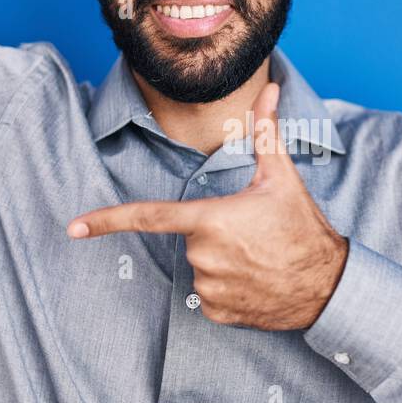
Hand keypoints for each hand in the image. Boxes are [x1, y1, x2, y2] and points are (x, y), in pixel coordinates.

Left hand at [67, 82, 349, 330]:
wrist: (328, 286)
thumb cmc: (302, 229)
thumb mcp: (282, 177)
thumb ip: (266, 132)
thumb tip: (271, 89)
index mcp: (210, 220)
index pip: (149, 216)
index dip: (107, 221)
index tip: (74, 227)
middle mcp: (202, 256)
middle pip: (189, 238)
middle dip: (213, 233)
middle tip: (253, 235)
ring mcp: (208, 288)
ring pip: (199, 267)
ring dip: (222, 262)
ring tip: (258, 259)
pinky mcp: (216, 312)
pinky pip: (208, 295)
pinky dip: (227, 288)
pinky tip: (254, 282)